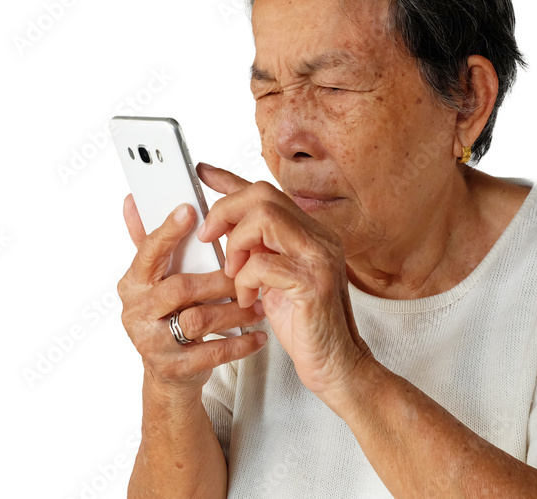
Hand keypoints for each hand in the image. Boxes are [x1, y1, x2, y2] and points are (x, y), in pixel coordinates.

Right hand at [116, 194, 267, 395]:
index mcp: (134, 283)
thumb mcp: (156, 279)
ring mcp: (153, 342)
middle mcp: (137, 312)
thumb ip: (149, 240)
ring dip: (235, 312)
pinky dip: (240, 344)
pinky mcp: (174, 367)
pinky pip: (212, 353)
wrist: (169, 373)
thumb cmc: (169, 314)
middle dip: (219, 281)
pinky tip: (259, 336)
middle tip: (248, 273)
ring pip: (199, 320)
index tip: (190, 210)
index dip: (168, 231)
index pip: (148, 252)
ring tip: (260, 305)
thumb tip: (133, 199)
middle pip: (180, 288)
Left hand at [195, 162, 373, 402]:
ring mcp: (319, 257)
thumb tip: (218, 227)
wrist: (335, 364)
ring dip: (236, 244)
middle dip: (226, 212)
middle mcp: (319, 237)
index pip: (266, 192)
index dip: (229, 179)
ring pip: (264, 218)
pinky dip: (245, 280)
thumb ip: (253, 250)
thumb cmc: (303, 324)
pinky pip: (263, 262)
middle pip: (263, 195)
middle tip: (209, 239)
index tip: (200, 171)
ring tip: (233, 273)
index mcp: (309, 233)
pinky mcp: (312, 282)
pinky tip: (249, 299)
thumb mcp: (271, 280)